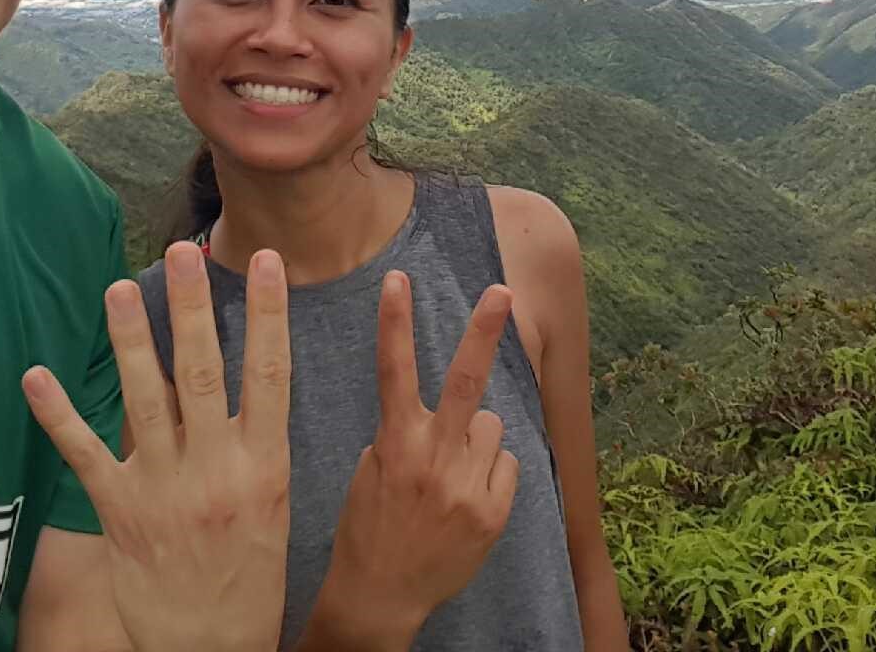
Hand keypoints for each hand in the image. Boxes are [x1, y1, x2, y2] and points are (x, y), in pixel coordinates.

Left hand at [23, 242, 291, 651]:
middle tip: (185, 250)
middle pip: (206, 373)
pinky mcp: (120, 512)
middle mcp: (215, 469)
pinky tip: (36, 375)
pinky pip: (85, 454)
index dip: (271, 314)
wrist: (213, 648)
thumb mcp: (271, 503)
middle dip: (194, 309)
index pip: (271, 374)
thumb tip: (238, 376)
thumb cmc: (249, 574)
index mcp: (263, 465)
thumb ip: (251, 441)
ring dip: (131, 340)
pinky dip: (59, 414)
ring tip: (119, 287)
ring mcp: (164, 489)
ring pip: (146, 400)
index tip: (269, 262)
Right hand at [301, 274, 518, 648]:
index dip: (394, 322)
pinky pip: (505, 465)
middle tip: (503, 290)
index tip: (397, 278)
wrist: (382, 597)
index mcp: (394, 443)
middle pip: (463, 382)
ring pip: (491, 426)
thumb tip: (446, 412)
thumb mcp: (371, 471)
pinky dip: (491, 474)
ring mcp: (465, 486)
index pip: (391, 370)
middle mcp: (431, 459)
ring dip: (477, 439)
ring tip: (451, 475)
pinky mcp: (491, 513)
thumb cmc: (369, 527)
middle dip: (483, 331)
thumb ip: (405, 434)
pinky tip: (467, 500)